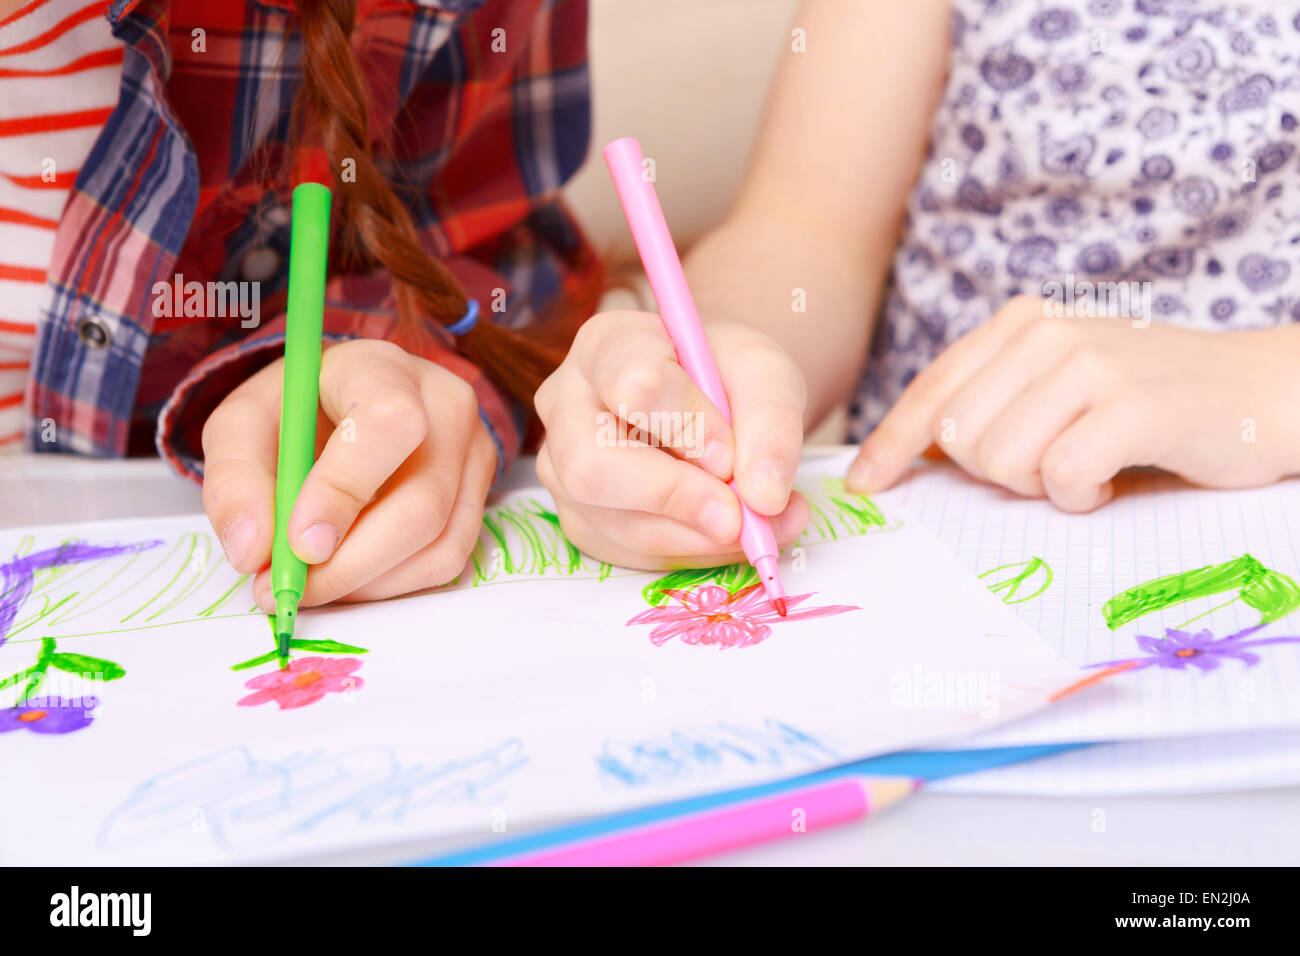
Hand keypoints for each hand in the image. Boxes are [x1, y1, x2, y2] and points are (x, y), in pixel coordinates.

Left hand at [202, 338, 495, 606]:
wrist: (348, 403)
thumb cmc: (298, 409)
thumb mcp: (243, 424)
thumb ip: (235, 480)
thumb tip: (254, 552)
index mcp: (385, 369)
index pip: (390, 425)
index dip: (346, 491)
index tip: (299, 544)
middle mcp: (448, 407)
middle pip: (422, 504)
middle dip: (348, 564)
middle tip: (287, 588)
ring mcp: (476, 453)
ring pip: (439, 544)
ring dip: (366, 583)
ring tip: (312, 584)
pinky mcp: (481, 496)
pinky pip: (447, 560)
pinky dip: (391, 584)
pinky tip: (350, 575)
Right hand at [535, 311, 809, 568]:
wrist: (716, 404)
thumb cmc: (729, 378)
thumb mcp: (767, 377)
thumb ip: (772, 427)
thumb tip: (764, 498)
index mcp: (607, 344)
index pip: (634, 387)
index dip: (690, 429)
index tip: (730, 451)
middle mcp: (566, 403)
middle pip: (590, 467)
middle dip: (675, 498)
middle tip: (736, 515)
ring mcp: (562, 466)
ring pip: (613, 521)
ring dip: (694, 535)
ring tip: (751, 523)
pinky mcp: (582, 518)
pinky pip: (629, 553)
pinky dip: (689, 551)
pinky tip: (720, 530)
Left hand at [847, 296, 1299, 509]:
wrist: (1267, 391)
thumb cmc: (1151, 403)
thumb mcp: (1061, 385)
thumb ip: (994, 403)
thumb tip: (909, 454)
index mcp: (1021, 324)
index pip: (932, 391)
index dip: (890, 443)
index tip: (867, 485)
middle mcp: (1050, 333)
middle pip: (961, 439)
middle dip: (994, 475)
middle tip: (1053, 466)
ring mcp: (1093, 364)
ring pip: (1003, 462)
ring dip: (1042, 487)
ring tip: (1089, 467)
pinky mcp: (1133, 405)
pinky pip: (1062, 477)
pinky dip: (1083, 498)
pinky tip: (1113, 481)